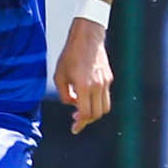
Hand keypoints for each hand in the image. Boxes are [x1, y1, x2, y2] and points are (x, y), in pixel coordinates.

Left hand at [52, 19, 111, 133]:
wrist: (87, 38)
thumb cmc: (70, 55)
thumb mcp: (59, 76)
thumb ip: (64, 95)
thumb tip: (73, 104)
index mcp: (84, 86)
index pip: (86, 114)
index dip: (80, 124)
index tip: (74, 128)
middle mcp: (97, 86)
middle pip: (97, 114)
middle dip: (86, 120)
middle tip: (77, 118)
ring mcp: (105, 82)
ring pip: (105, 107)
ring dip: (94, 112)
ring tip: (83, 108)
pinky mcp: (109, 78)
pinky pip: (105, 96)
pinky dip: (97, 101)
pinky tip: (87, 95)